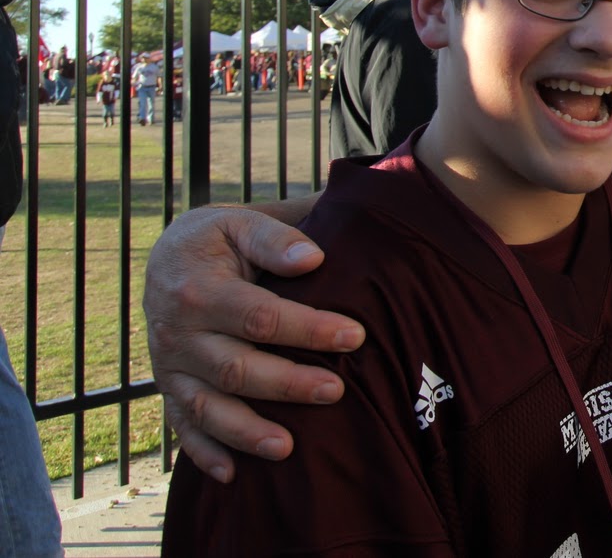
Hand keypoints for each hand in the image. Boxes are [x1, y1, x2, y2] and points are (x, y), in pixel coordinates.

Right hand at [143, 204, 364, 481]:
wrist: (169, 258)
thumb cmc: (222, 241)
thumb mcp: (241, 223)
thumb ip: (275, 238)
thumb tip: (312, 257)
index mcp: (199, 290)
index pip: (259, 316)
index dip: (308, 329)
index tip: (355, 336)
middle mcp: (178, 334)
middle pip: (236, 367)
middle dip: (287, 384)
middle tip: (336, 390)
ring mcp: (171, 367)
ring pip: (207, 407)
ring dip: (246, 432)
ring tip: (288, 449)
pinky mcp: (170, 389)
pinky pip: (183, 426)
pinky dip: (204, 453)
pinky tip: (233, 476)